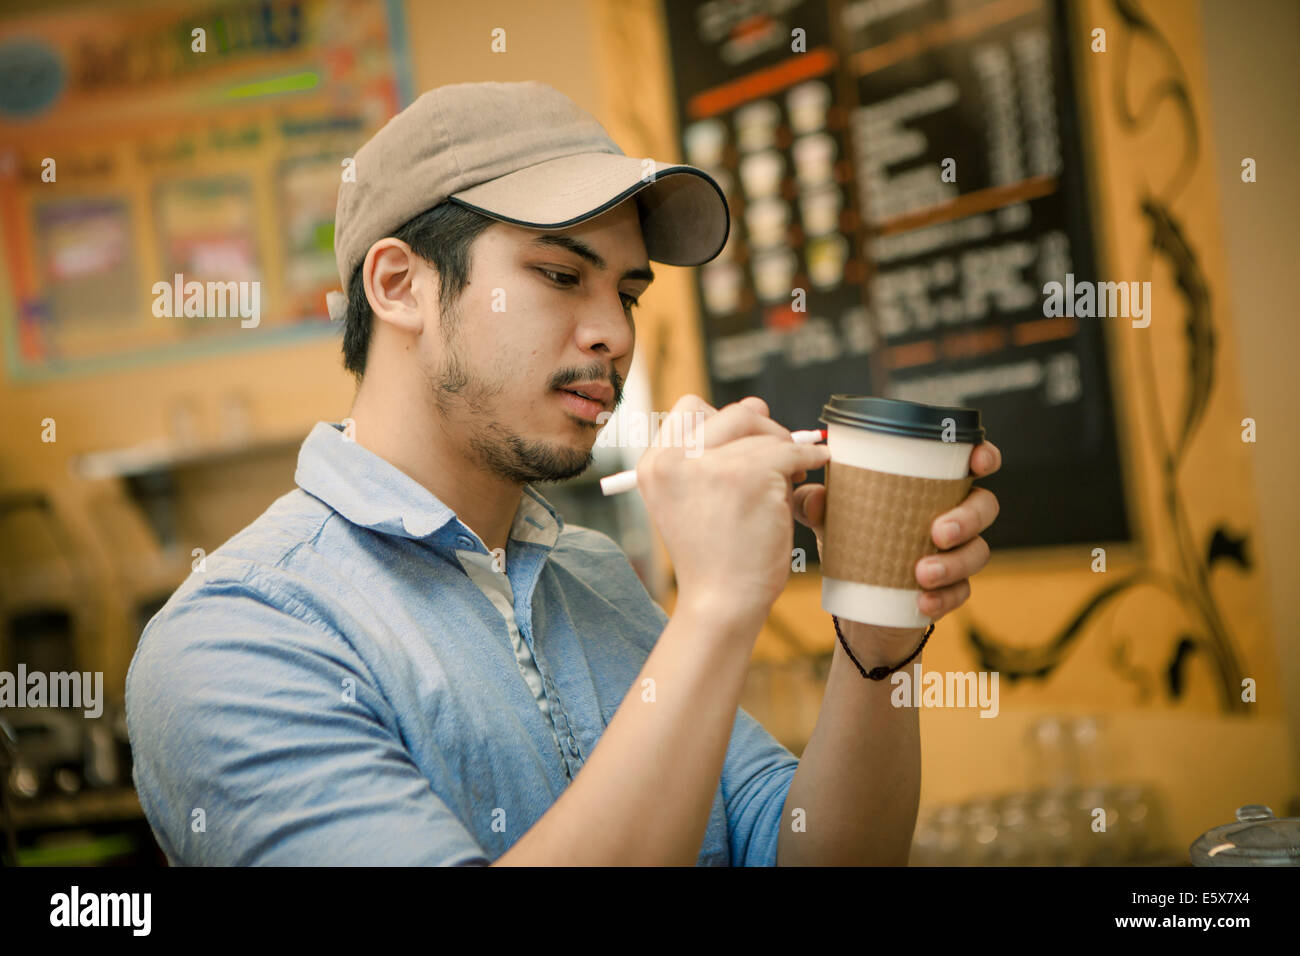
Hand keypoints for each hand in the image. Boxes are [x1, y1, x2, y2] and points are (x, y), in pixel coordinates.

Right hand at [638, 394, 831, 629]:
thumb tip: (755, 409)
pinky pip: (791, 452)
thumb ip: (705, 459)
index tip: (746, 444)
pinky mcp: (749, 475)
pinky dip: (809, 458)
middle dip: (762, 427)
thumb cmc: (712, 558)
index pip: (690, 409)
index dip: (725, 421)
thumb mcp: (687, 501)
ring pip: (764, 434)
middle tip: (779, 453)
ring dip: (783, 454)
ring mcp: (711, 464)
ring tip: (787, 483)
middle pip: (731, 412)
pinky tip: (815, 468)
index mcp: (654, 464)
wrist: (722, 603)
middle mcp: (674, 459)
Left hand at [792, 439, 1002, 652]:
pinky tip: (923, 602)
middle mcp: (954, 517)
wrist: (860, 609)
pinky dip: (945, 597)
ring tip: (922, 574)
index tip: (978, 460)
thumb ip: (814, 503)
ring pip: (978, 552)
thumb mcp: (831, 522)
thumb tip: (813, 498)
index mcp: (932, 489)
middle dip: (968, 518)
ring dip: (954, 562)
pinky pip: (963, 592)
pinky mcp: (953, 591)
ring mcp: (957, 555)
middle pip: (985, 506)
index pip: (971, 464)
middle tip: (938, 533)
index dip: (984, 456)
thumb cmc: (855, 546)